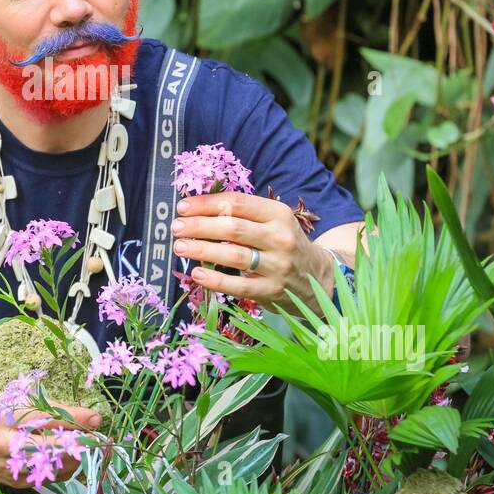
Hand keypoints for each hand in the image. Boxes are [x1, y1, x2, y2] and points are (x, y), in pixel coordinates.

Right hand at [0, 393, 101, 489]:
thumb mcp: (15, 397)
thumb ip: (48, 406)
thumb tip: (85, 417)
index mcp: (1, 415)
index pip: (43, 418)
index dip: (72, 418)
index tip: (95, 418)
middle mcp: (1, 443)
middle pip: (48, 446)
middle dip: (78, 442)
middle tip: (97, 437)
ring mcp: (6, 465)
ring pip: (49, 466)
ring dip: (75, 457)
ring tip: (88, 446)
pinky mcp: (12, 481)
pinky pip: (45, 477)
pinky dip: (63, 468)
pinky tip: (72, 458)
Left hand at [171, 192, 337, 313]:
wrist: (318, 277)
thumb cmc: (282, 244)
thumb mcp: (272, 222)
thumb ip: (242, 215)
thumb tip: (196, 209)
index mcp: (278, 213)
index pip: (236, 203)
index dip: (206, 203)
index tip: (183, 206)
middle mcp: (280, 237)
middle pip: (232, 228)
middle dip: (199, 226)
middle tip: (176, 227)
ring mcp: (278, 265)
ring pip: (234, 255)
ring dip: (202, 250)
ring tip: (180, 247)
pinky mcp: (273, 290)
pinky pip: (239, 286)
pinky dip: (215, 280)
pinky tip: (197, 273)